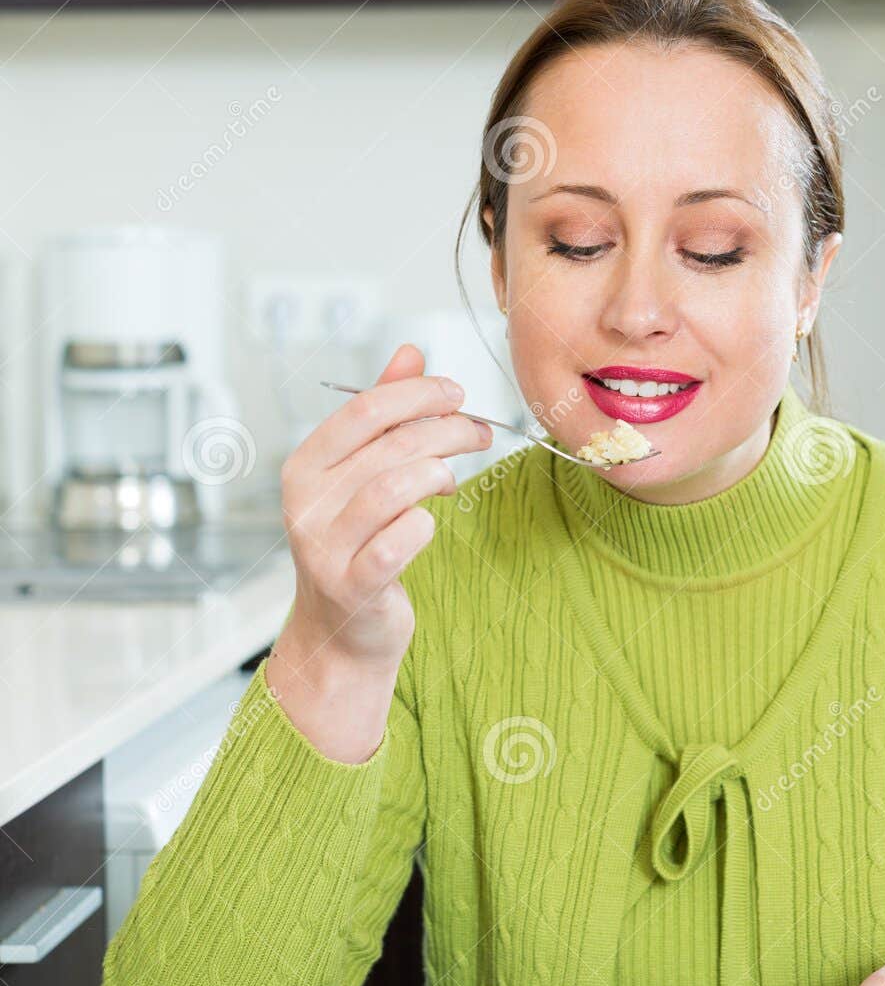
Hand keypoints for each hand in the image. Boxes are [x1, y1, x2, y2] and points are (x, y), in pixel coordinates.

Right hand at [265, 344, 491, 760]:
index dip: (416, 394)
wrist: (342, 632)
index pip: (362, 409)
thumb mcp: (361, 475)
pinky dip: (422, 527)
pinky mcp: (351, 586)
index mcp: (305, 466)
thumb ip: (383, 416)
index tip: (456, 392)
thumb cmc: (357, 544)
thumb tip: (410, 353)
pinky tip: (432, 522)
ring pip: (390, 489)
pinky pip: (396, 544)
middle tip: (479, 431)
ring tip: (456, 475)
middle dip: (445, 430)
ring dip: (437, 473)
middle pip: (387, 446)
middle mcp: (306, 504)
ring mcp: (324, 547)